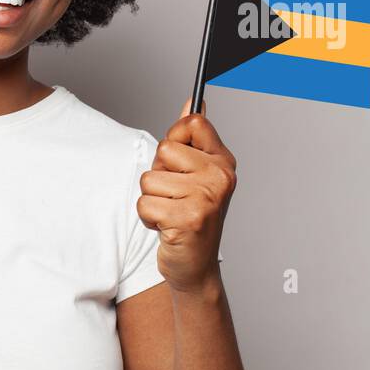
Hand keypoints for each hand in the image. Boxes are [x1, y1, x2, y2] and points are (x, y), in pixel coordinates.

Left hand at [136, 97, 236, 295]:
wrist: (196, 268)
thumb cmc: (192, 217)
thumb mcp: (197, 174)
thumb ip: (193, 138)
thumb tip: (194, 101)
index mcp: (223, 161)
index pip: (193, 122)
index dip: (175, 139)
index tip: (179, 162)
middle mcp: (220, 176)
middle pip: (165, 149)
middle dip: (159, 173)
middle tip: (175, 196)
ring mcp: (207, 198)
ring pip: (150, 179)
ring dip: (152, 199)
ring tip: (171, 213)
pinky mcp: (188, 219)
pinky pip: (145, 203)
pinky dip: (148, 218)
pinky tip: (167, 227)